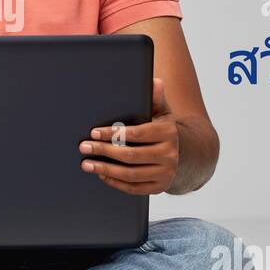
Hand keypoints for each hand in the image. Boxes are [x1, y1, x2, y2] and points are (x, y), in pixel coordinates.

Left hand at [79, 77, 179, 195]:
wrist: (186, 155)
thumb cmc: (164, 130)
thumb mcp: (163, 113)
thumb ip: (156, 98)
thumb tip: (154, 82)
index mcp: (168, 133)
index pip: (137, 134)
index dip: (113, 134)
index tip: (94, 133)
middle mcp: (169, 155)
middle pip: (130, 155)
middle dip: (103, 151)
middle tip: (83, 147)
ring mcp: (165, 174)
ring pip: (130, 174)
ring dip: (105, 169)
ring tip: (87, 164)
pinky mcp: (159, 188)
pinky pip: (133, 188)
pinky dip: (115, 182)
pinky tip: (101, 174)